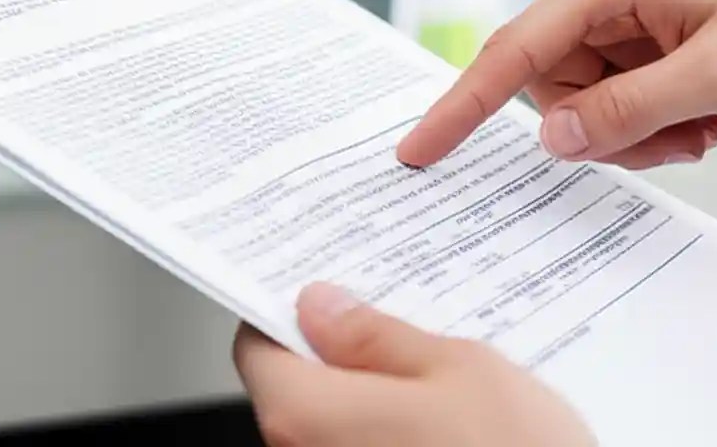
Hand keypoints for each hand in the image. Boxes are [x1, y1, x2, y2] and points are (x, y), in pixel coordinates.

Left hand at [232, 283, 594, 446]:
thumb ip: (377, 336)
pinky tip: (444, 416)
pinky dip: (388, 428)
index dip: (287, 309)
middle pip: (293, 387)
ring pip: (332, 422)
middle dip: (339, 348)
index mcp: (310, 415)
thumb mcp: (459, 369)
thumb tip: (322, 307)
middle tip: (397, 316)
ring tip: (436, 367)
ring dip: (370, 390)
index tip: (323, 288)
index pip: (257, 347)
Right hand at [397, 0, 716, 167]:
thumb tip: (551, 139)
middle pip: (555, 84)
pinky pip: (625, 93)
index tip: (419, 150)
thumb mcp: (714, 78)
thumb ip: (626, 113)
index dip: (462, 104)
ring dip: (637, 131)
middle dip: (603, 130)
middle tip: (671, 144)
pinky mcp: (658, 31)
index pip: (515, 49)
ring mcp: (636, 10)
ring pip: (592, 98)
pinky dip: (656, 120)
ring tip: (702, 129)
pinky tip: (706, 119)